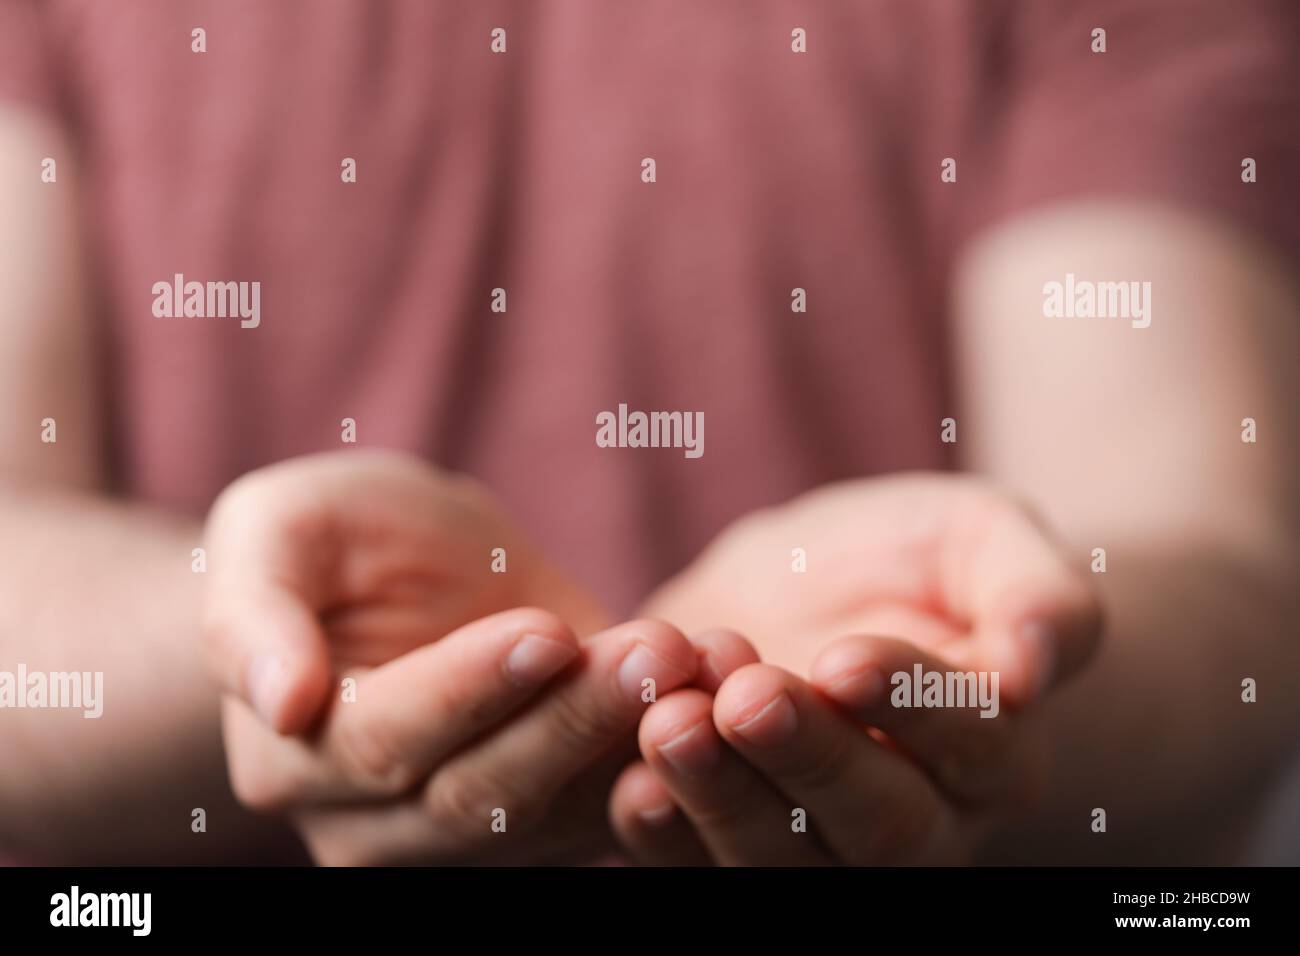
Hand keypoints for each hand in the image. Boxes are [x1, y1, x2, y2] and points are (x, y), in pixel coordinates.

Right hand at [202, 449, 702, 863]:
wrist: (405, 572)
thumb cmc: (331, 541)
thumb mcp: (273, 533)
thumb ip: (253, 612)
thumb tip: (279, 700)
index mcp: (294, 758)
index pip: (384, 743)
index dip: (467, 691)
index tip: (547, 631)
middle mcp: (374, 825)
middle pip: (482, 796)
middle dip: (575, 718)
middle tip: (659, 647)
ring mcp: (468, 837)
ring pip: (560, 812)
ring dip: (636, 741)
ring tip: (702, 663)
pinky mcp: (551, 819)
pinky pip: (613, 806)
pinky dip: (670, 757)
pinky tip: (722, 689)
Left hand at [610, 475, 1102, 863]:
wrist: (811, 590)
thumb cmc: (915, 558)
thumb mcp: (984, 539)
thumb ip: (1036, 594)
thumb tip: (1036, 666)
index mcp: (995, 746)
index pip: (973, 742)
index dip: (912, 703)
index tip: (847, 657)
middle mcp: (923, 818)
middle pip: (881, 821)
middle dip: (809, 758)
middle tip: (746, 697)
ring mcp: (825, 845)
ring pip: (790, 861)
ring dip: (726, 800)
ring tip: (672, 726)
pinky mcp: (733, 841)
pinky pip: (705, 869)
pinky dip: (667, 839)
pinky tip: (633, 792)